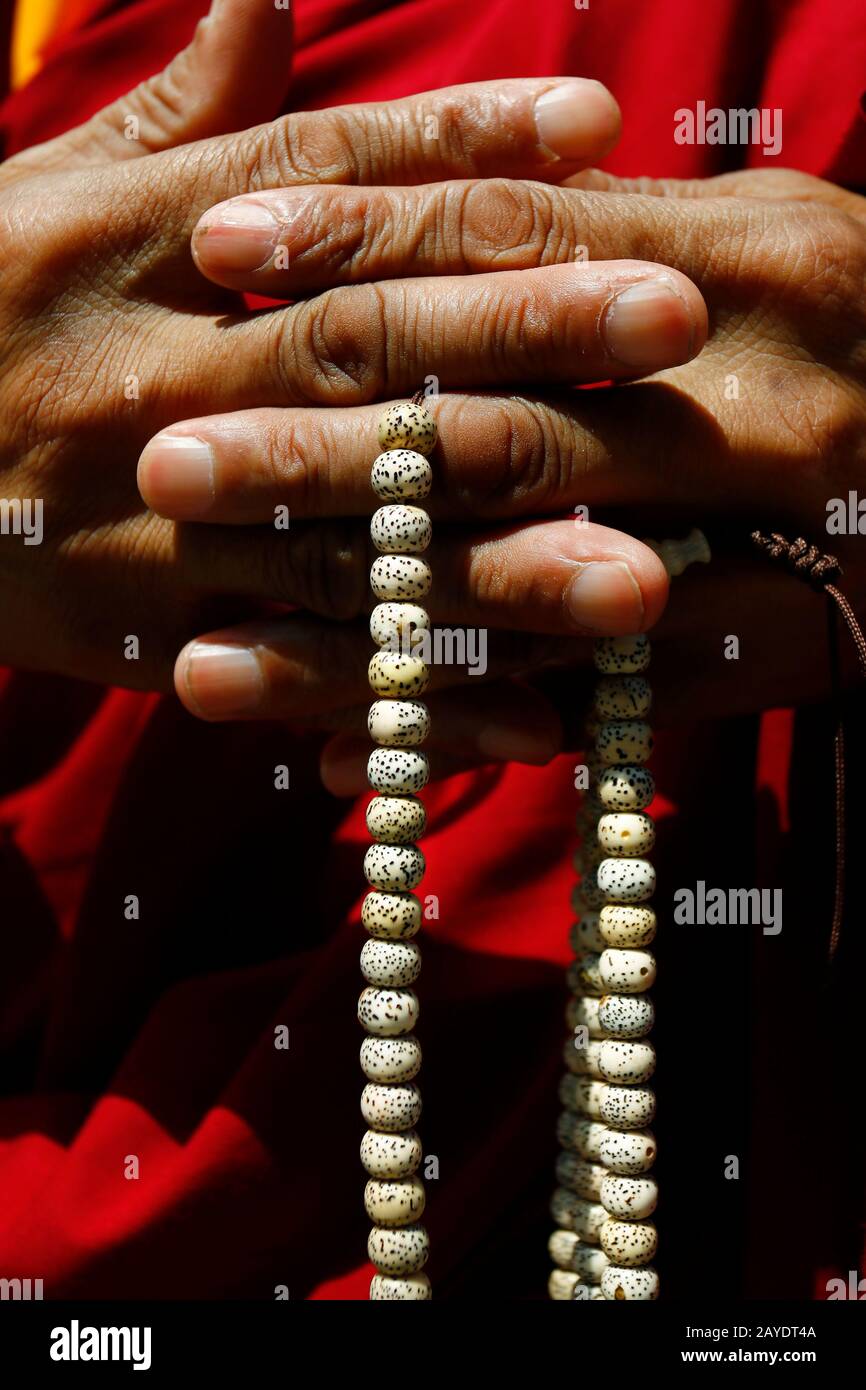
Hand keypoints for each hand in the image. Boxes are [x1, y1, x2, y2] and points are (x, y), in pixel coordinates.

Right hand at [0, 0, 625, 704]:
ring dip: (499, 559)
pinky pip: (298, 673)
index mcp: (123, 244)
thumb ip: (176, 113)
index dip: (454, 146)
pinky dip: (413, 701)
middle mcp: (150, 379)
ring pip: (346, 536)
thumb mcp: (46, 194)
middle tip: (668, 317)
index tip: (595, 123)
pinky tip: (530, 719)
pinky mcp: (151, 636)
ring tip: (637, 576)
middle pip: (355, 347)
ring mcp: (153, 522)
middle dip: (516, 334)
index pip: (314, 185)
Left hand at [143, 164, 864, 788]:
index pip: (518, 237)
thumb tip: (442, 198)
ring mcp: (778, 543)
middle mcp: (759, 404)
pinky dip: (466, 738)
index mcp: (751, 262)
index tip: (219, 248)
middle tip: (167, 469)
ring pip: (528, 599)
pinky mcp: (789, 653)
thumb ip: (615, 231)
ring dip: (356, 644)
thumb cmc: (859, 328)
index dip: (362, 234)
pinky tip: (344, 764)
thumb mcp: (763, 241)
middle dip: (318, 457)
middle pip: (499, 428)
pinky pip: (603, 713)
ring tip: (203, 671)